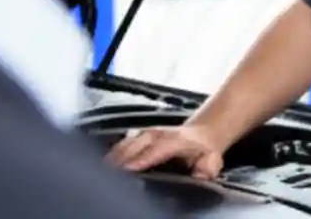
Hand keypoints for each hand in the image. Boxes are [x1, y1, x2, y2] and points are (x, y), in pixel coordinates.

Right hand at [104, 124, 223, 179]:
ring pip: (123, 145)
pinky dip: (111, 155)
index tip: (128, 170)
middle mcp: (157, 134)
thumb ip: (206, 169)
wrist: (202, 135)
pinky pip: (119, 145)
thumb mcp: (211, 161)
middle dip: (119, 161)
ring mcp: (145, 133)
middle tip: (106, 176)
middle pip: (132, 146)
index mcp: (176, 140)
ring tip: (99, 173)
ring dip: (112, 158)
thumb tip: (200, 175)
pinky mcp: (136, 135)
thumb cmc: (203, 151)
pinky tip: (102, 166)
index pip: (154, 149)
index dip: (140, 160)